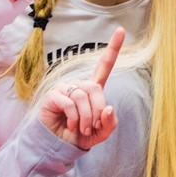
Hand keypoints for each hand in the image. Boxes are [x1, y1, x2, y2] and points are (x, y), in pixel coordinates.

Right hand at [36, 27, 124, 149]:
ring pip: (83, 97)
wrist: (58, 146)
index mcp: (93, 89)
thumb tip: (108, 108)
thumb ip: (109, 123)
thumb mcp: (100, 133)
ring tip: (81, 129)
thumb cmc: (79, 136)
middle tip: (91, 128)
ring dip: (86, 118)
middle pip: (96, 89)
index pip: (105, 65)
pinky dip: (74, 118)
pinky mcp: (53, 95)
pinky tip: (70, 125)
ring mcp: (64, 88)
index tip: (122, 30)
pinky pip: (70, 103)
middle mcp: (79, 85)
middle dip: (97, 111)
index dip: (113, 48)